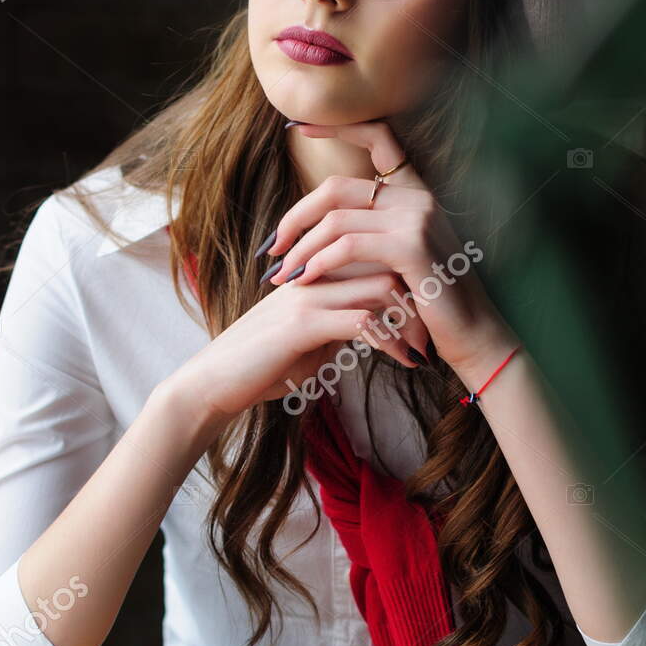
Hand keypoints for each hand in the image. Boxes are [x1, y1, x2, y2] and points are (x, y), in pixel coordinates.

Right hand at [168, 266, 420, 424]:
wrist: (211, 385)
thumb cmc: (256, 369)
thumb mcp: (305, 345)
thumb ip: (335, 330)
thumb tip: (368, 332)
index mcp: (311, 277)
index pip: (371, 259)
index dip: (406, 284)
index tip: (425, 318)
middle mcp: (311, 278)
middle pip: (384, 265)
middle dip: (419, 299)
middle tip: (434, 334)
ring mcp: (307, 298)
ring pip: (379, 287)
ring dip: (412, 319)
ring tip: (424, 349)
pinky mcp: (303, 325)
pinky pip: (363, 321)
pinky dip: (392, 341)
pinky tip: (405, 361)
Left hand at [260, 118, 510, 375]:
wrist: (472, 334)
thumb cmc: (430, 305)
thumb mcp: (397, 260)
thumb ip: (367, 234)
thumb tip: (314, 229)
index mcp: (415, 193)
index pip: (378, 138)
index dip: (337, 126)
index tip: (297, 125)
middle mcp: (418, 197)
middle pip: (336, 187)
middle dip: (295, 217)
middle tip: (271, 249)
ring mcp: (417, 218)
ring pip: (335, 220)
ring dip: (300, 248)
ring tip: (282, 275)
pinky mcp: (412, 247)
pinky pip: (348, 246)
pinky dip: (319, 262)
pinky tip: (305, 279)